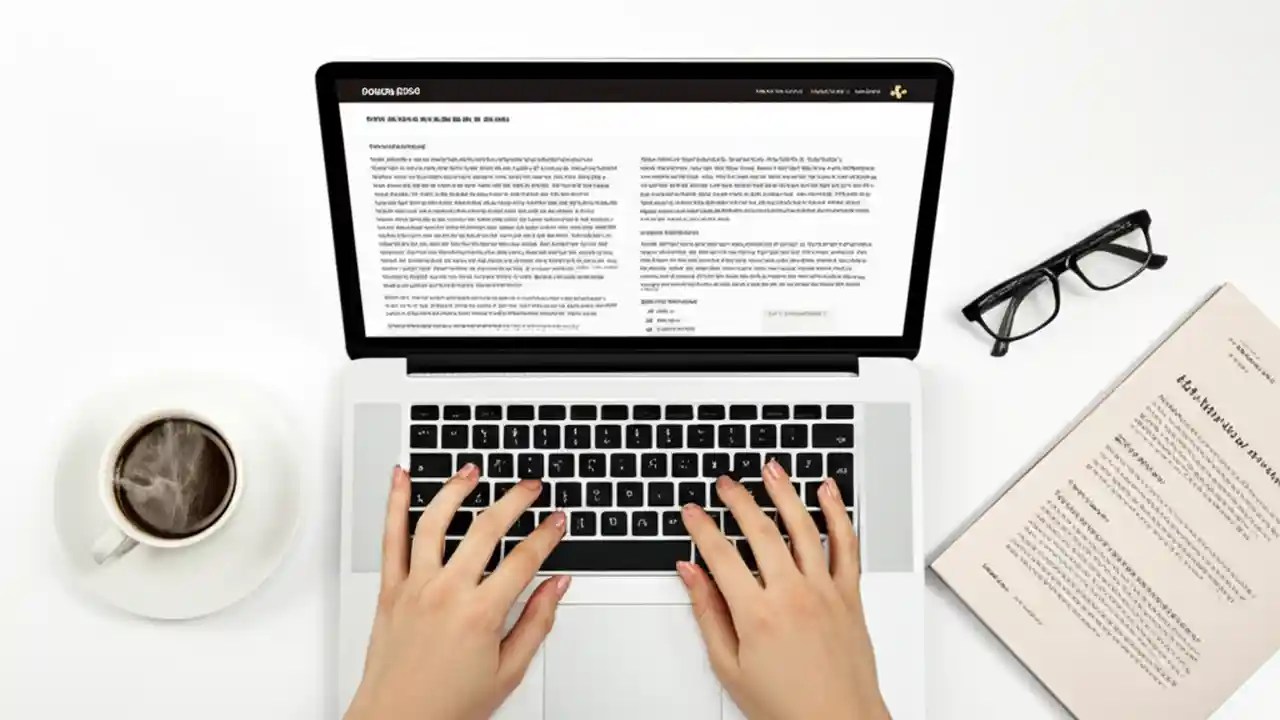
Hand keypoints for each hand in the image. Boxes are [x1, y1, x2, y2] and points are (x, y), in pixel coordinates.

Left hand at [345, 465, 569, 719]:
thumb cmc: (447, 707)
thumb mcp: (508, 671)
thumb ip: (536, 622)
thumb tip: (556, 586)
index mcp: (480, 614)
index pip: (524, 559)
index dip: (547, 535)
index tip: (558, 521)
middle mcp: (446, 592)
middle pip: (486, 528)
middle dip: (515, 500)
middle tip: (530, 487)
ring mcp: (414, 587)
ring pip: (435, 521)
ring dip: (456, 488)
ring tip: (473, 470)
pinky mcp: (390, 590)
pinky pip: (390, 538)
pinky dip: (394, 503)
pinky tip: (401, 478)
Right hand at [678, 460, 889, 719]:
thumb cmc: (787, 707)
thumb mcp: (730, 667)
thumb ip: (708, 614)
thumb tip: (691, 575)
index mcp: (757, 615)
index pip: (721, 555)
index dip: (701, 528)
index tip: (691, 513)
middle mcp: (792, 595)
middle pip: (759, 531)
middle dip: (737, 500)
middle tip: (724, 483)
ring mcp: (825, 592)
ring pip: (802, 527)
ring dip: (784, 492)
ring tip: (770, 469)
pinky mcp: (850, 595)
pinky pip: (846, 545)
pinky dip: (838, 514)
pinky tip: (828, 492)